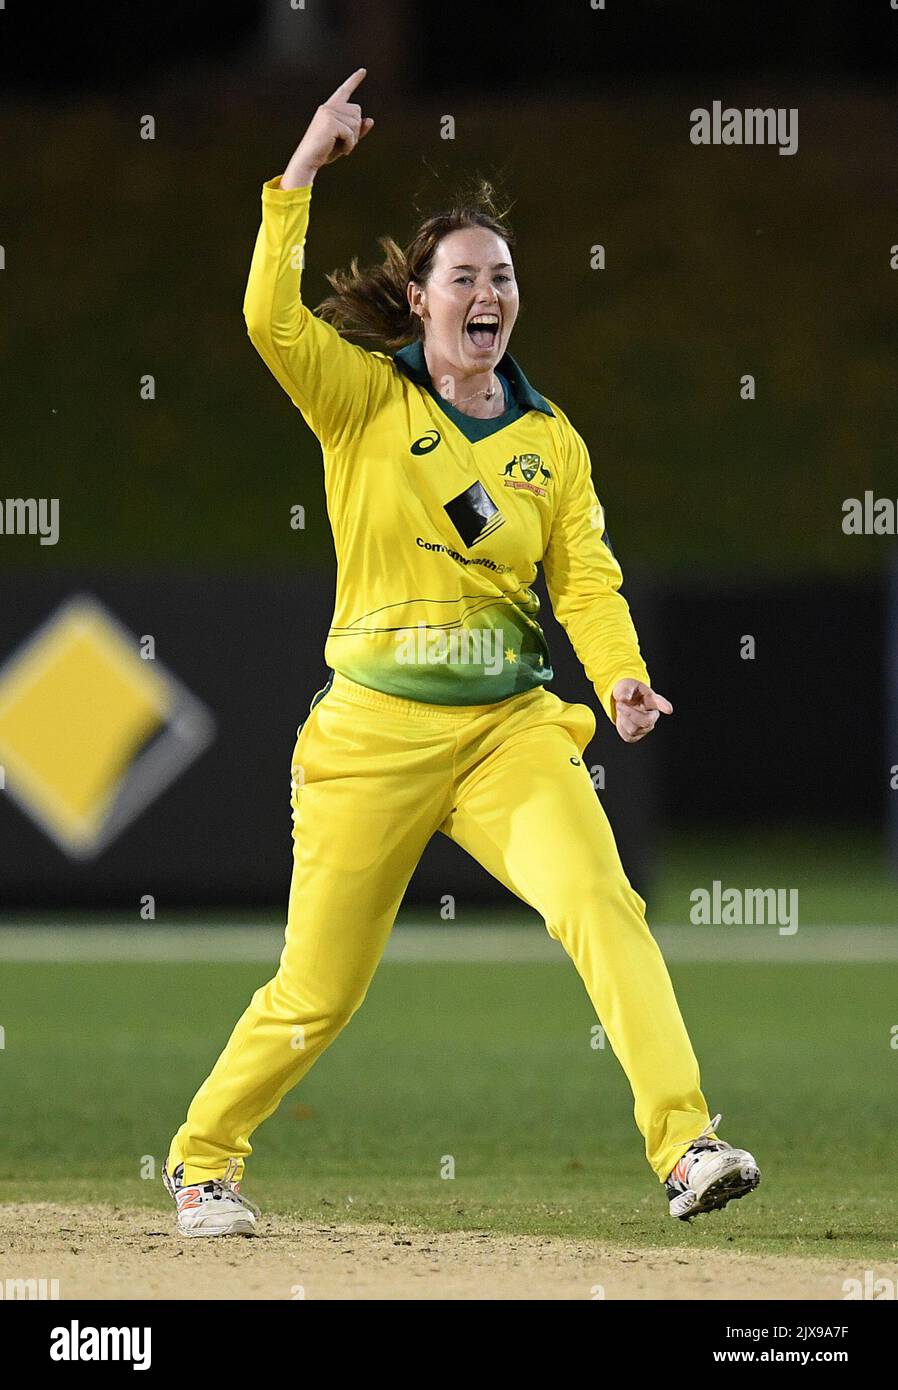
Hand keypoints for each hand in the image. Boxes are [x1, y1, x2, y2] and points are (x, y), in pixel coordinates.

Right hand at [281, 68, 373, 188]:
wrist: (308, 160)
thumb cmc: (325, 151)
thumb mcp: (344, 140)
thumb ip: (357, 130)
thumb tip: (371, 119)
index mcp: (329, 108)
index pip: (344, 91)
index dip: (354, 80)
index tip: (363, 71)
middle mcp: (328, 107)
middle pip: (357, 111)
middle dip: (356, 130)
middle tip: (345, 143)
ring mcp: (328, 113)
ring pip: (356, 122)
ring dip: (353, 139)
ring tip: (342, 147)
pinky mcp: (330, 122)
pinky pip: (351, 132)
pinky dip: (351, 145)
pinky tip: (344, 151)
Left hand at [612, 678, 672, 742]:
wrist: (623, 700)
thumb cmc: (629, 691)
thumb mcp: (626, 686)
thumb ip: (625, 691)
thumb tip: (623, 700)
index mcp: (652, 700)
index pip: (660, 703)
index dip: (664, 706)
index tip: (669, 709)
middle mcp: (652, 715)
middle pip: (646, 721)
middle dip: (629, 714)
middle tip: (618, 704)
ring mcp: (646, 727)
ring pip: (633, 730)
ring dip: (622, 719)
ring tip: (621, 709)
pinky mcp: (636, 736)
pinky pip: (627, 736)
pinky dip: (620, 727)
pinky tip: (622, 718)